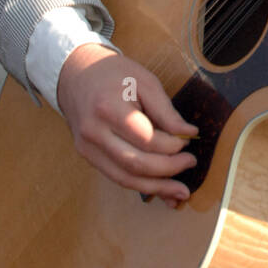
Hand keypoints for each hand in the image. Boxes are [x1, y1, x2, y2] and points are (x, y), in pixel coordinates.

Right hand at [57, 44, 197, 205]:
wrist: (76, 74)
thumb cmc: (114, 75)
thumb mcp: (145, 82)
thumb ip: (166, 110)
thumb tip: (188, 134)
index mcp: (109, 109)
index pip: (146, 139)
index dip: (172, 145)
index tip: (189, 140)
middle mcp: (94, 133)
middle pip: (136, 164)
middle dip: (168, 170)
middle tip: (190, 163)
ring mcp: (87, 148)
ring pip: (125, 178)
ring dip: (156, 188)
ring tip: (180, 193)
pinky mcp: (88, 156)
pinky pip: (116, 176)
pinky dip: (140, 186)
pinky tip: (160, 190)